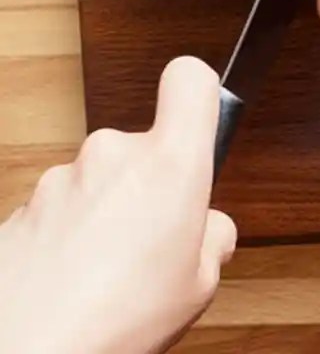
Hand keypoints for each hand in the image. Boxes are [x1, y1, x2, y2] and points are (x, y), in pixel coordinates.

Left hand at [0, 57, 237, 353]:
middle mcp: (111, 156)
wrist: (25, 353)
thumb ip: (212, 237)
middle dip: (151, 188)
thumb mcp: (201, 284)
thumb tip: (206, 227)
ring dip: (106, 216)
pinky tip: (73, 284)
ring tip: (110, 276)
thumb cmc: (114, 321)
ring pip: (98, 183)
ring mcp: (59, 180)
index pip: (190, 79)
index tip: (202, 119)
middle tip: (156, 244)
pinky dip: (68, 239)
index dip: (201, 93)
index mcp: (169, 165)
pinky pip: (59, 212)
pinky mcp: (19, 209)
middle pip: (143, 147)